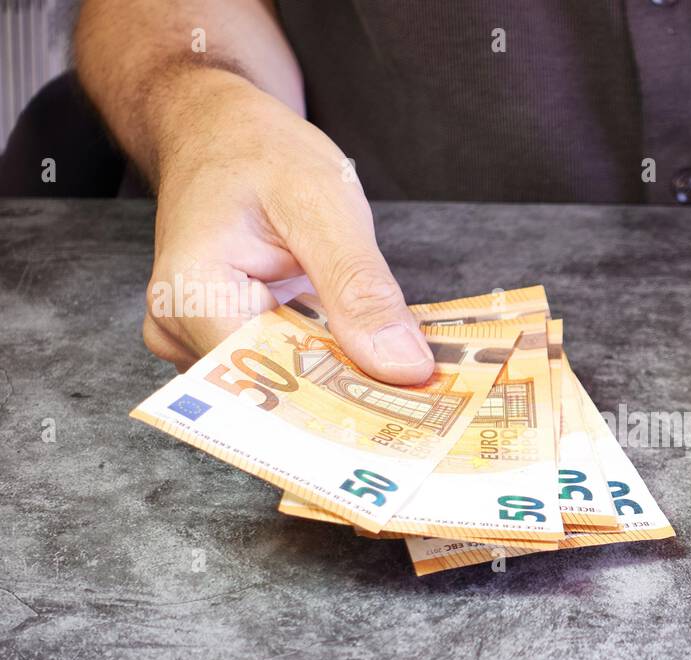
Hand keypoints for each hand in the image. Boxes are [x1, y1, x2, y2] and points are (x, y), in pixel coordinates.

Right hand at [143, 70, 434, 383]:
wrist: (221, 131)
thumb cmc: (260, 153)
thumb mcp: (323, 205)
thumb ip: (360, 290)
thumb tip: (404, 368)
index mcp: (193, 300)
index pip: (272, 387)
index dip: (344, 406)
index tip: (411, 423)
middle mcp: (185, 335)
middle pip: (281, 397)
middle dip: (355, 401)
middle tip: (431, 412)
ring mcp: (204, 345)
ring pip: (291, 389)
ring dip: (350, 386)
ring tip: (413, 391)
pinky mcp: (233, 344)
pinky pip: (292, 370)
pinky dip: (337, 365)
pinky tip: (378, 361)